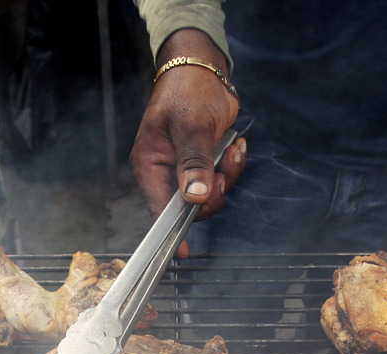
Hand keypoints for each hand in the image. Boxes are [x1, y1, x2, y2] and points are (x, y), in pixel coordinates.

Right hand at [129, 29, 243, 256]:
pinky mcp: (203, 164)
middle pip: (189, 207)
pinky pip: (220, 180)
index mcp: (150, 164)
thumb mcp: (191, 126)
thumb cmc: (187, 92)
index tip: (182, 251)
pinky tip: (237, 147)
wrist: (202, 70)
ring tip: (233, 151)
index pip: (158, 207)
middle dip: (212, 194)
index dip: (171, 231)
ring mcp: (185, 169)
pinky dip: (232, 168)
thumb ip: (194, 162)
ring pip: (209, 196)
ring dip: (227, 177)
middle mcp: (165, 171)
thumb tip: (194, 197)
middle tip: (222, 173)